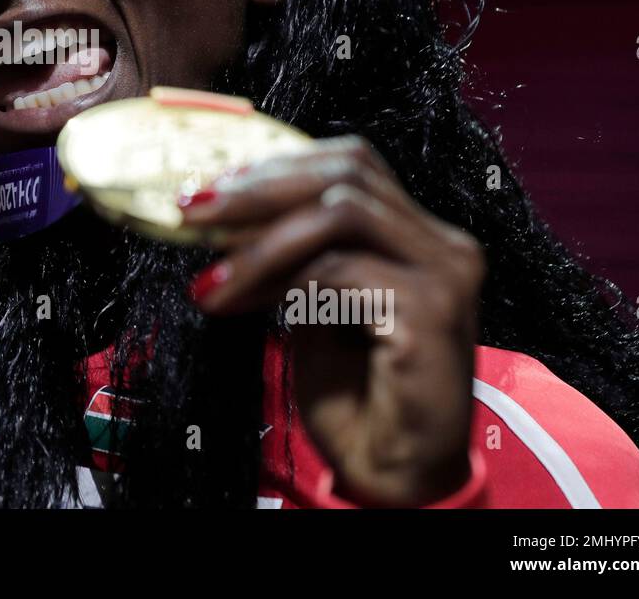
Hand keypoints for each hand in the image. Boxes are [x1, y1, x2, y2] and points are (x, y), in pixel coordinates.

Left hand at [180, 136, 484, 505]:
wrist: (394, 476)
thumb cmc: (356, 397)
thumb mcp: (312, 306)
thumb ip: (290, 254)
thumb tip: (221, 210)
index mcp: (418, 234)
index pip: (350, 163)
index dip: (275, 166)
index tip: (210, 186)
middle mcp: (443, 244)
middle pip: (347, 171)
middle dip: (259, 186)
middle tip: (193, 210)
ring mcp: (445, 274)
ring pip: (339, 212)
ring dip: (260, 240)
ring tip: (211, 275)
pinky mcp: (431, 311)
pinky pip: (339, 270)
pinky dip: (278, 281)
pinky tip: (238, 303)